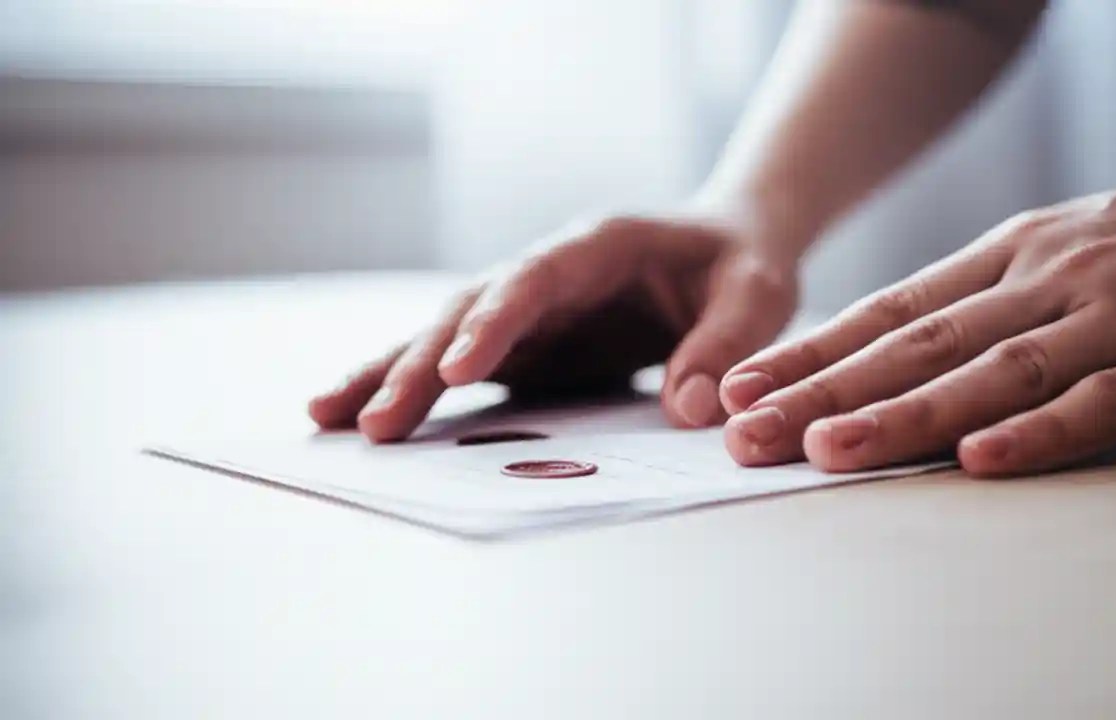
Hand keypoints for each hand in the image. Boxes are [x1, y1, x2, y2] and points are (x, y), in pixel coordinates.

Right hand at [309, 213, 798, 441]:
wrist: (726, 251)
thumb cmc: (742, 265)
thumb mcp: (756, 295)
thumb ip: (724, 346)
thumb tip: (689, 410)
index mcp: (597, 245)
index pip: (533, 281)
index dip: (492, 322)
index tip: (453, 368)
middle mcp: (545, 273)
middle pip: (467, 312)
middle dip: (417, 365)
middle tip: (372, 424)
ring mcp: (527, 310)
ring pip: (443, 336)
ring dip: (389, 374)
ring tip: (324, 418)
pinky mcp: (525, 345)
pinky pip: (461, 367)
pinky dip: (414, 390)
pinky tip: (365, 420)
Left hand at [719, 171, 1115, 475]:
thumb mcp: (1062, 246)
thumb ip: (982, 296)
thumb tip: (885, 350)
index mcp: (1013, 253)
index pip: (891, 309)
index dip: (811, 351)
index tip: (740, 388)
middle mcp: (1050, 279)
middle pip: (919, 343)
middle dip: (824, 390)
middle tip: (749, 433)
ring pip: (994, 372)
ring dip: (906, 415)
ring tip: (829, 448)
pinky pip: (1106, 403)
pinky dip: (1040, 433)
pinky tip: (980, 461)